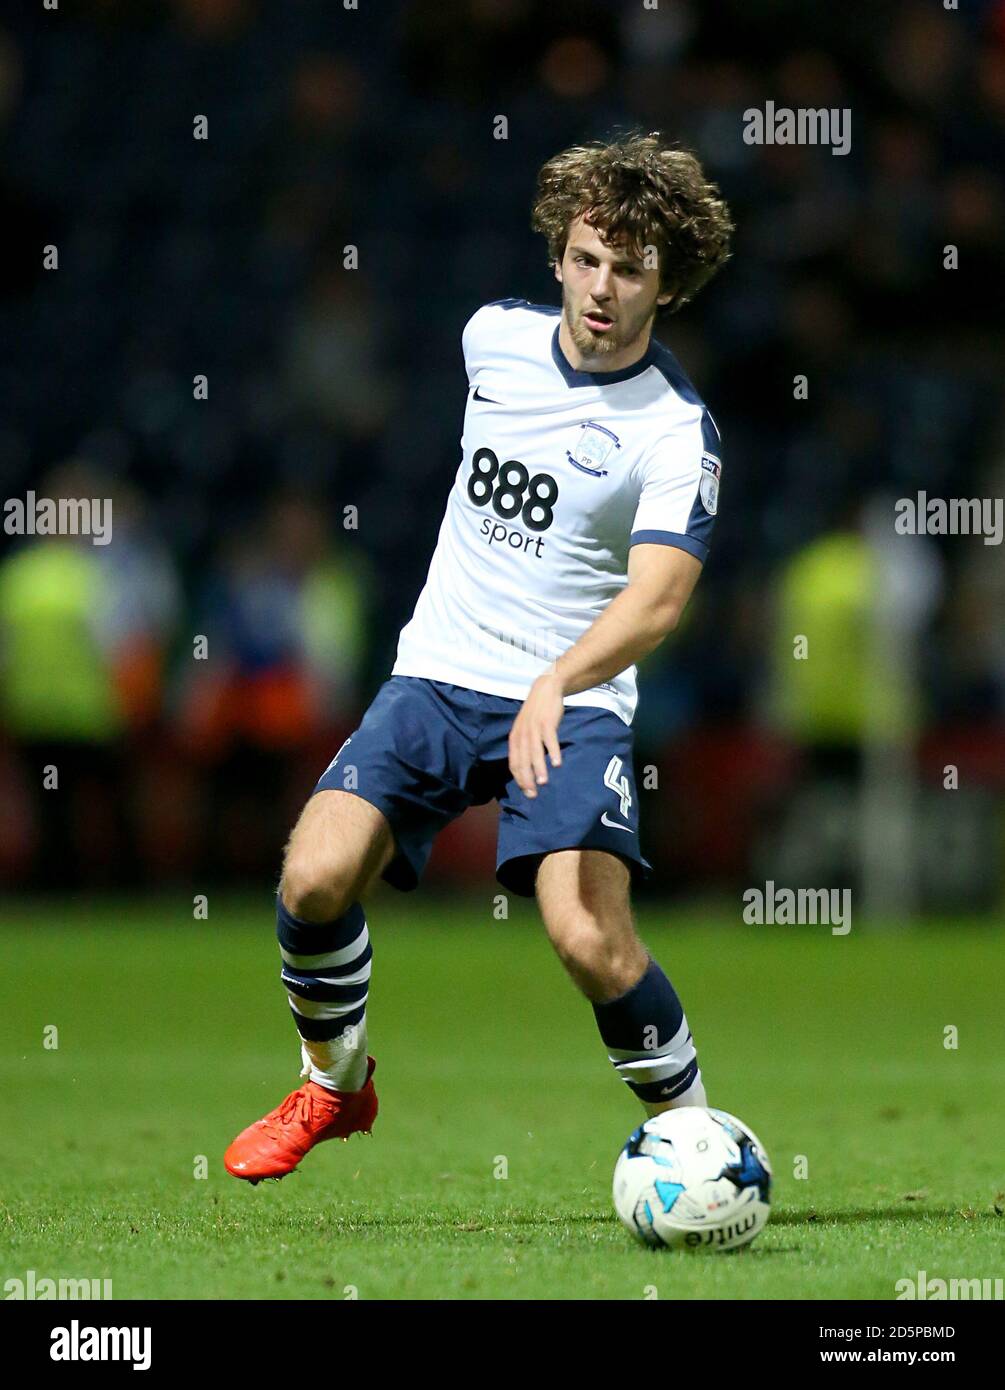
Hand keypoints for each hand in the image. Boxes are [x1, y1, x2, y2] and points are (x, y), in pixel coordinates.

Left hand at [508, 668, 564, 797]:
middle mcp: (522, 734)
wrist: (545, 689)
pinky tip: (557, 763)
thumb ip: (525, 747)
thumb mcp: (525, 730)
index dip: (519, 778)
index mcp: (515, 738)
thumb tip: (527, 768)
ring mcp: (534, 728)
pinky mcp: (547, 722)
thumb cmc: (536, 714)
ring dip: (539, 768)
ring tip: (543, 782)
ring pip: (535, 751)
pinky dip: (553, 751)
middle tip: (533, 794)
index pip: (514, 763)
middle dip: (527, 779)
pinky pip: (549, 739)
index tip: (526, 792)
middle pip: (523, 760)